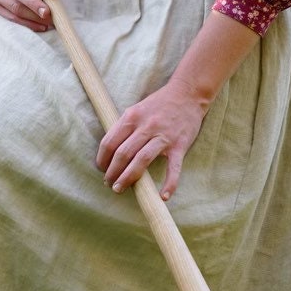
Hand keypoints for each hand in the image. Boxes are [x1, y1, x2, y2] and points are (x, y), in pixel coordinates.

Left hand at [96, 80, 208, 200]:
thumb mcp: (136, 109)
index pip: (109, 142)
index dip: (102, 159)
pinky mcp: (180, 145)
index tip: (101, 168)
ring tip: (119, 188)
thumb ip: (124, 127)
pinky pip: (174, 168)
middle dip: (112, 172)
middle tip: (109, 183)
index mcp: (131, 117)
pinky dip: (169, 183)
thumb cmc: (159, 104)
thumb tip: (109, 150)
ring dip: (128, 177)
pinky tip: (163, 196)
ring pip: (142, 160)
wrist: (188, 94)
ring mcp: (163, 136)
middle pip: (123, 153)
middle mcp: (146, 126)